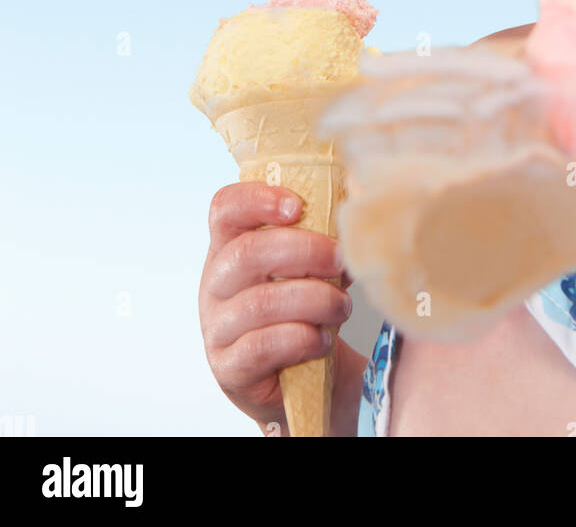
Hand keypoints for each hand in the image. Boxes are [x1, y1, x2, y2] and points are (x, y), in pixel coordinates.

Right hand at [198, 182, 354, 434]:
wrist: (300, 377)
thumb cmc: (304, 308)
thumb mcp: (308, 266)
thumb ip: (321, 233)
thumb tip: (361, 198)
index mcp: (230, 247)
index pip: (225, 209)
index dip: (257, 199)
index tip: (297, 206)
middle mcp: (215, 284)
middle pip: (248, 252)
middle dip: (305, 251)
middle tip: (340, 260)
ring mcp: (217, 327)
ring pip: (260, 302)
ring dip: (314, 300)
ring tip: (342, 306)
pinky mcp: (230, 367)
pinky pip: (262, 347)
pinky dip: (301, 339)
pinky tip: (321, 339)